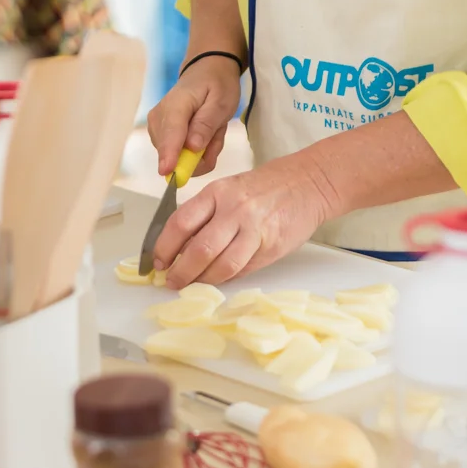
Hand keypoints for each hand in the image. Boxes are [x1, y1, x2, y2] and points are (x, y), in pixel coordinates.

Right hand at [147, 55, 241, 177]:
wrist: (205, 72)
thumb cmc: (216, 85)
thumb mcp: (221, 102)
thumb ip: (207, 124)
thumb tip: (192, 147)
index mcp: (175, 106)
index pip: (170, 134)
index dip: (169, 155)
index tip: (168, 172)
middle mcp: (159, 119)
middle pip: (173, 153)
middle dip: (201, 154)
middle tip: (218, 132)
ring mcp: (157, 129)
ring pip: (179, 158)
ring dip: (202, 152)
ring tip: (213, 130)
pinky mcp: (160, 137)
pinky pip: (180, 157)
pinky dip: (197, 152)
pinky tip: (204, 135)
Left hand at [155, 154, 331, 287]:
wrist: (309, 183)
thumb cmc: (266, 187)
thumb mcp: (229, 190)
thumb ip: (206, 215)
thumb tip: (179, 248)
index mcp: (217, 192)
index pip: (180, 223)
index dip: (164, 247)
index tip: (157, 262)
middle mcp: (234, 210)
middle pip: (199, 249)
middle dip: (180, 272)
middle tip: (171, 282)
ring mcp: (254, 230)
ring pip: (221, 266)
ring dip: (203, 280)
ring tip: (193, 284)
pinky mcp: (271, 247)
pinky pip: (242, 269)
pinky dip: (226, 278)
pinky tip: (218, 278)